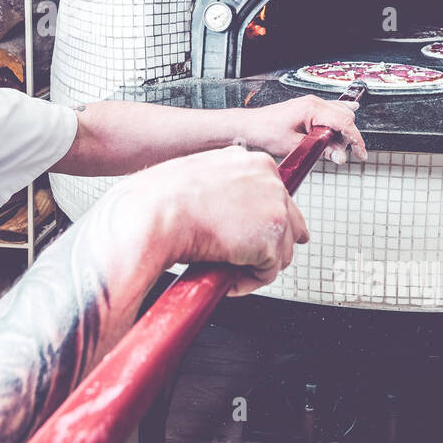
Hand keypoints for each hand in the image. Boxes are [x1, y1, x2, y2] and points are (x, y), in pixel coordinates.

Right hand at [119, 145, 308, 295]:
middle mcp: (268, 179)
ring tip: (230, 269)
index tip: (252, 234)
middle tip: (246, 259)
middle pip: (288, 221)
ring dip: (258, 264)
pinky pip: (268, 272)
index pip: (274, 194)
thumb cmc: (159, 198)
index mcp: (250, 161)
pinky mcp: (271, 240)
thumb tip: (224, 207)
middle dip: (269, 243)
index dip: (262, 221)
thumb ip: (222, 187)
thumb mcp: (196, 176)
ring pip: (281, 249)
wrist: (153, 215)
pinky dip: (249, 281)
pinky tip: (228, 278)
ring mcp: (274, 208)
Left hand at [243, 94, 367, 165]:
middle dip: (348, 137)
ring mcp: (311, 103)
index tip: (361, 153)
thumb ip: (321, 151)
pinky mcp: (308, 108)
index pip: (344, 122)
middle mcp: (314, 102)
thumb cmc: (266, 132)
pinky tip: (346, 123)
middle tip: (339, 154)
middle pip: (346, 116)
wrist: (250, 126)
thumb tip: (340, 156)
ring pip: (340, 112)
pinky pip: (331, 110)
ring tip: (332, 148)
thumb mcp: (296, 146)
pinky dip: (339, 119)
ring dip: (342, 131)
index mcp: (312, 108)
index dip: (356, 140)